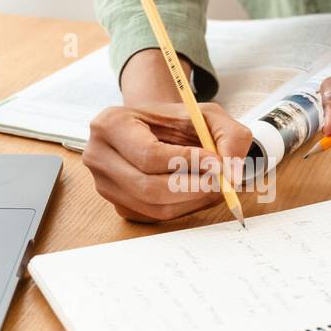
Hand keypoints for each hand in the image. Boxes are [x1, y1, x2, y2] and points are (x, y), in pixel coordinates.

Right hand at [84, 102, 251, 222]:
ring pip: (154, 207)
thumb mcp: (206, 114)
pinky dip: (184, 207)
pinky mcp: (119, 205)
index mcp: (111, 124)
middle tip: (221, 181)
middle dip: (192, 187)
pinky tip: (197, 192)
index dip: (186, 162)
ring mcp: (105, 185)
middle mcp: (99, 156)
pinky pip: (156, 216)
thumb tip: (232, 174)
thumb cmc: (175, 121)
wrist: (154, 130)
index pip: (148, 154)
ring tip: (213, 184)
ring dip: (192, 200)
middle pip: (148, 187)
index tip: (216, 162)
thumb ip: (228, 136)